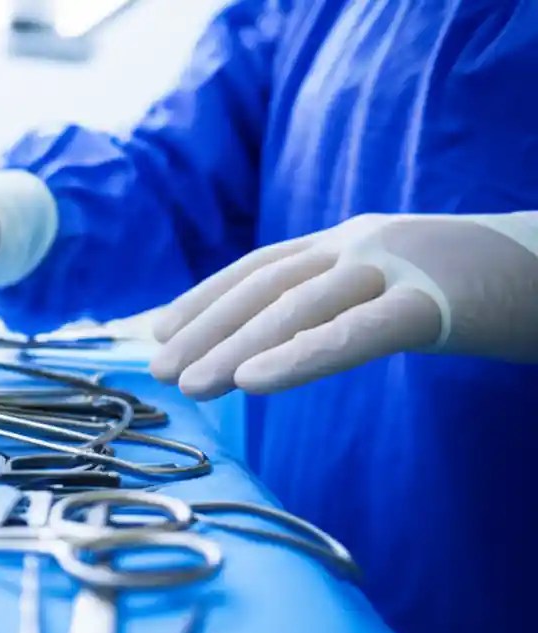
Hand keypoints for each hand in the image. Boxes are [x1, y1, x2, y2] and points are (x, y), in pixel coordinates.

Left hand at [150, 213, 537, 398]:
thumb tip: (277, 343)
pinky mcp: (438, 300)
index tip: (158, 332)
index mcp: (348, 241)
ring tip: (191, 384)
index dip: (203, 297)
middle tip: (158, 371)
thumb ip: (341, 304)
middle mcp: (361, 242)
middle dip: (205, 329)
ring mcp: (398, 264)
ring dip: (235, 347)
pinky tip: (256, 381)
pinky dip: (301, 355)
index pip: (259, 267)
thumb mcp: (398, 286)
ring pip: (298, 306)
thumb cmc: (481, 288)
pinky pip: (358, 331)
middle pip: (264, 286)